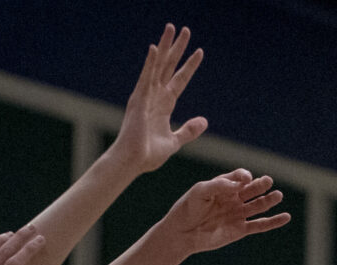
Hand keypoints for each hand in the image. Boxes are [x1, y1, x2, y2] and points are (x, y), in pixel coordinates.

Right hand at [110, 24, 206, 173]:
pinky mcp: (138, 101)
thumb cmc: (148, 154)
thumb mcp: (174, 141)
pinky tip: (155, 49)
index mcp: (164, 105)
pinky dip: (150, 64)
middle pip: (168, 66)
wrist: (132, 162)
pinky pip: (146, 79)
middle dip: (177, 48)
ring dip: (165, 46)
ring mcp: (145, 96)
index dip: (189, 66)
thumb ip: (188, 130)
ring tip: (171, 29)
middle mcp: (154, 96)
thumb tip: (204, 121)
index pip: (179, 80)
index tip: (200, 52)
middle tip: (185, 29)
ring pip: (157, 66)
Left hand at [159, 169, 291, 252]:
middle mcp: (234, 198)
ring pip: (259, 206)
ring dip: (269, 200)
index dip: (244, 176)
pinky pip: (260, 225)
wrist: (182, 233)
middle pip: (253, 189)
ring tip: (278, 195)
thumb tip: (240, 184)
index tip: (245, 179)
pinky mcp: (240, 230)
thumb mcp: (200, 191)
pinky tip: (286, 217)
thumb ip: (219, 185)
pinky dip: (273, 222)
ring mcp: (238, 214)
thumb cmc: (188, 208)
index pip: (240, 177)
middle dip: (261, 185)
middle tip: (267, 181)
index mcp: (224, 186)